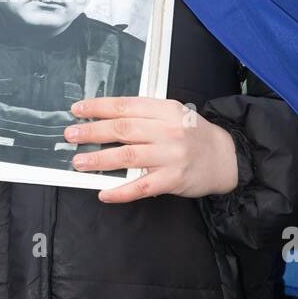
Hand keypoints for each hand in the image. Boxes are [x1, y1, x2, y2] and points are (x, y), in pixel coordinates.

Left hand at [65, 96, 238, 204]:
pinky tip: (104, 193)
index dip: (98, 107)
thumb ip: (145, 115)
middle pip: (123, 129)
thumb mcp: (173, 115)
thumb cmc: (194, 136)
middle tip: (71, 135)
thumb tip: (107, 118)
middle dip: (92, 131)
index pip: (126, 106)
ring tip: (79, 161)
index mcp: (165, 110)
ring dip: (99, 159)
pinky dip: (120, 191)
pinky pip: (141, 186)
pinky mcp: (173, 179)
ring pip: (127, 156)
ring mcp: (171, 155)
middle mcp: (168, 130)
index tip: (78, 110)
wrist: (226, 158)